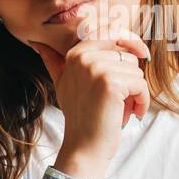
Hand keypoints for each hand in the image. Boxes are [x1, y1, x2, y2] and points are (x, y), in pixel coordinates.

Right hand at [28, 6, 149, 174]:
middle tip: (119, 99)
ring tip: (120, 107)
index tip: (142, 54)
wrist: (83, 146)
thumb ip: (54, 61)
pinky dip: (142, 101)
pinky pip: (140, 84)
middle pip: (128, 55)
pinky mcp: (111, 83)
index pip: (113, 32)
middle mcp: (84, 57)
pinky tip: (131, 113)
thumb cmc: (79, 116)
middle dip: (130, 78)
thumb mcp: (63, 83)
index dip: (131, 41)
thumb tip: (36, 42)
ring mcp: (96, 69)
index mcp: (76, 53)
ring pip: (136, 70)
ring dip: (136, 92)